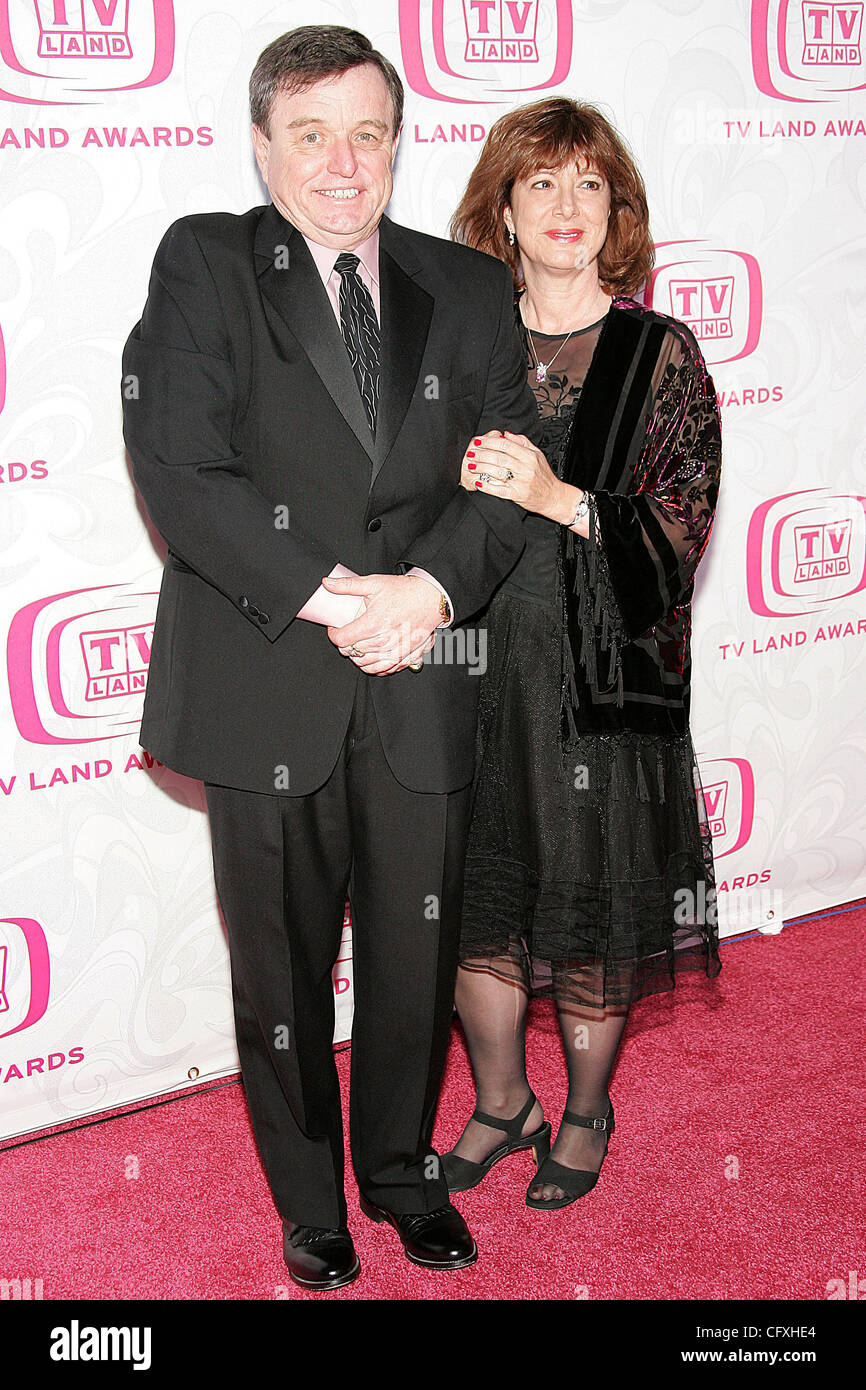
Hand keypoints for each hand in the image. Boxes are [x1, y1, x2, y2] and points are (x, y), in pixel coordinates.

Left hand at [322, 573, 443, 674]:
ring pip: (365, 665)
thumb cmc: (404, 590)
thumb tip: (326, 583)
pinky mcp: (405, 657)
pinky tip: (370, 656)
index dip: (333, 634)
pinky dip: (373, 666)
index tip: (335, 628)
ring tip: (357, 645)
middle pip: (352, 653)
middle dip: (345, 644)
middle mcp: (384, 641)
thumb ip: (347, 585)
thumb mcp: (374, 583)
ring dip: (357, 657)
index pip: (342, 640)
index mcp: (374, 624)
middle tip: (348, 633)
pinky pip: (383, 670)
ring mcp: (395, 651)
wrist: (431, 598)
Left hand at [461, 430, 579, 524]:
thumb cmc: (544, 476)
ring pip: (498, 472)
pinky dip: (487, 487)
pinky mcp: (518, 495)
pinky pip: (499, 490)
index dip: (490, 442)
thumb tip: (506, 434)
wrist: (553, 496)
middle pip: (499, 458)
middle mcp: (526, 468)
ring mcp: (521, 482)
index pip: (506, 445)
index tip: (478, 441)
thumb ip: (522, 442)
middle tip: (470, 453)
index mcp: (530, 456)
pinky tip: (478, 483)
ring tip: (470, 466)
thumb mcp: (538, 454)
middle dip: (482, 454)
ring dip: (481, 468)